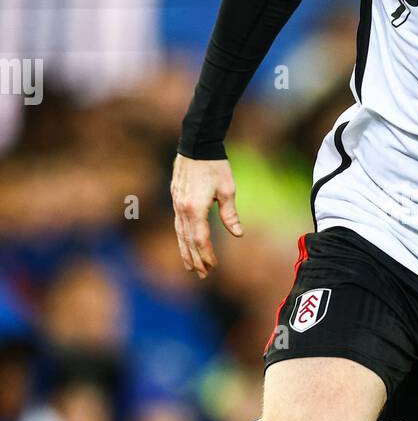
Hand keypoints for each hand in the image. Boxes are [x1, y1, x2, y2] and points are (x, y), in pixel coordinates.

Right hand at [171, 154, 242, 277]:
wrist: (196, 145)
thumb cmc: (215, 166)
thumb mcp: (227, 190)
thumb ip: (230, 214)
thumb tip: (238, 234)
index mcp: (195, 209)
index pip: (201, 239)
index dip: (207, 254)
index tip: (213, 266)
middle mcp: (182, 209)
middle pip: (188, 240)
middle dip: (195, 259)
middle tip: (202, 275)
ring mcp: (177, 204)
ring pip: (180, 234)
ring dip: (185, 251)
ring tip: (191, 266)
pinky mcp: (176, 199)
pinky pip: (178, 224)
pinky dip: (181, 238)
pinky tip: (185, 244)